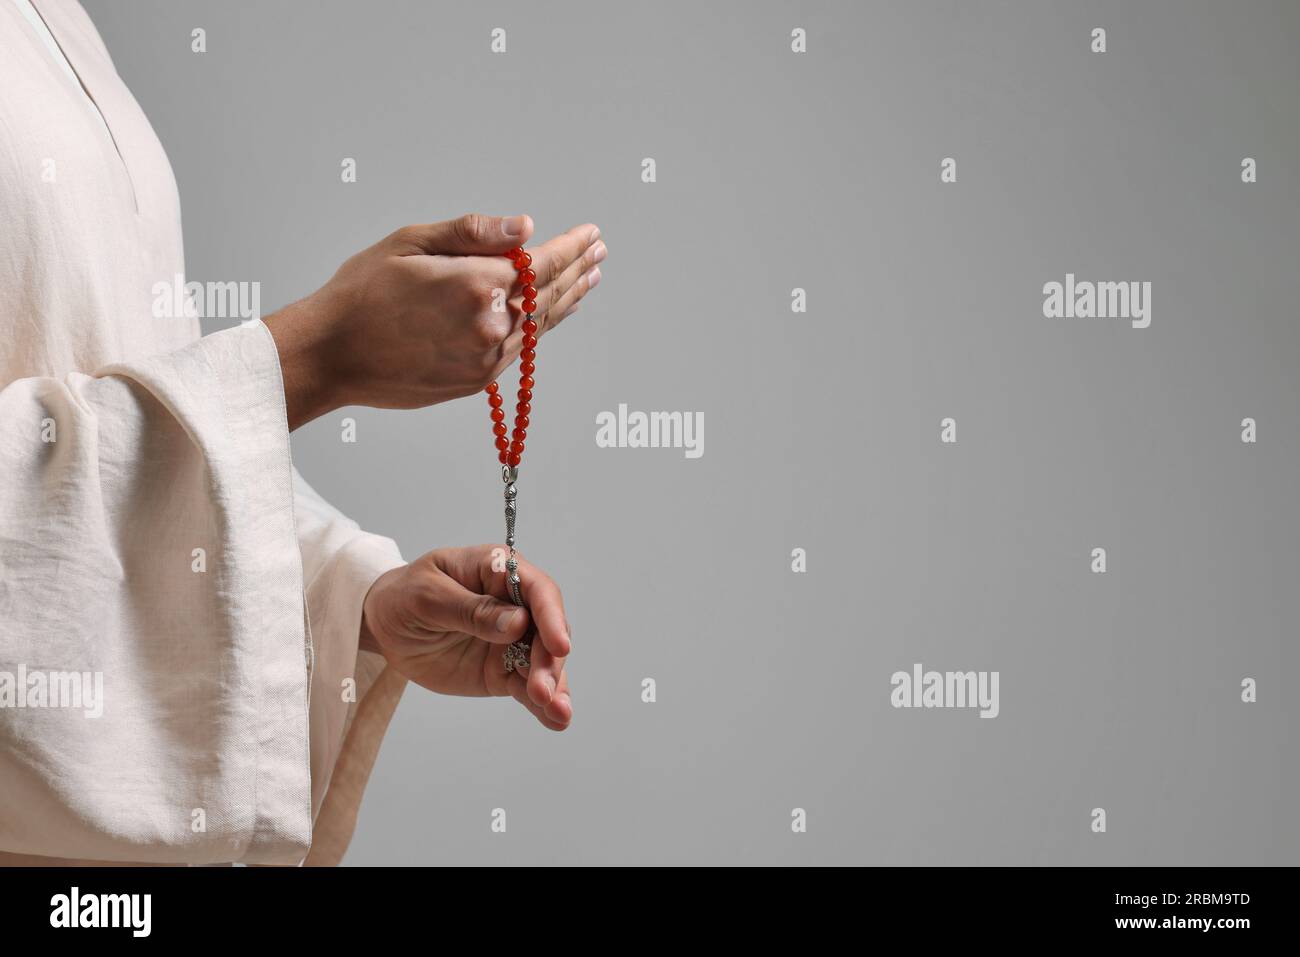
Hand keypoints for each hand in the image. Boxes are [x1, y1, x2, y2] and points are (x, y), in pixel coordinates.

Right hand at [266, 213, 605, 428]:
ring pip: (539, 326)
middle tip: (599, 253)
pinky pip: (520, 350)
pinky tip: (551, 314)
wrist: (331, 354)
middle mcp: (490, 326)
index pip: (542, 263)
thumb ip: (473, 233)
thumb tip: (525, 228)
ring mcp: (485, 359)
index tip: (592, 234)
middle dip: (577, 270)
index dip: (571, 247)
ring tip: (588, 279)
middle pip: (549, 295)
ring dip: (567, 300)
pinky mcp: (475, 380)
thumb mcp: (410, 242)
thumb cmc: (362, 291)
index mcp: (477, 285)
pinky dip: (540, 328)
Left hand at [359, 545, 572, 730]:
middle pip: (547, 631)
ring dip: (554, 686)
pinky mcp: (503, 670)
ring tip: (557, 713)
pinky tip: (556, 720)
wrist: (385, 626)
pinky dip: (543, 705)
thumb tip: (518, 623)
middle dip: (549, 662)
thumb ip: (470, 609)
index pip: (536, 590)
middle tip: (542, 691)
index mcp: (498, 571)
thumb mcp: (426, 595)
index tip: (559, 646)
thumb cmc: (403, 596)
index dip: (552, 617)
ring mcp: (512, 639)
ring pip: (543, 662)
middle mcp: (515, 604)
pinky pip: (527, 686)